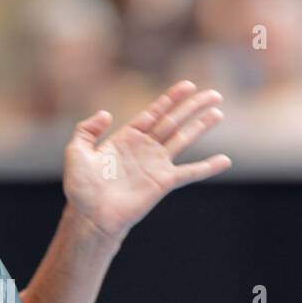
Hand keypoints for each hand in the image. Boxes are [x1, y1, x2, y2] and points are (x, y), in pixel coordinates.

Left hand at [62, 80, 230, 241]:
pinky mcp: (163, 183)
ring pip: (184, 140)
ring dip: (201, 126)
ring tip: (218, 113)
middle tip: (214, 94)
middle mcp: (145, 149)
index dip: (171, 99)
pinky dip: (208, 167)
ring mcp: (156, 165)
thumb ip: (87, 129)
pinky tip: (225, 160)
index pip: (154, 113)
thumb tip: (106, 113)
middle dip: (193, 107)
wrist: (90, 216)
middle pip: (174, 122)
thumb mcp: (76, 151)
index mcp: (127, 138)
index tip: (188, 85)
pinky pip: (190, 173)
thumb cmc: (81, 188)